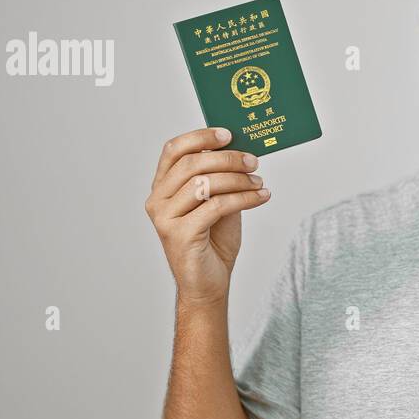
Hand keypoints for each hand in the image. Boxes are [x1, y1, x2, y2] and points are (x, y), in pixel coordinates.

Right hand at [145, 127, 269, 304]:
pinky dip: (244, 198)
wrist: (208, 285)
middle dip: (227, 158)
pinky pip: (216, 206)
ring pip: (204, 184)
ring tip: (259, 182)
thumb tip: (242, 151)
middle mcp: (157, 200)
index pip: (174, 150)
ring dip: (238, 180)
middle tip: (253, 161)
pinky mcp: (180, 235)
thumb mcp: (218, 202)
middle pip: (192, 164)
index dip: (200, 137)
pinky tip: (261, 197)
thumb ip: (221, 179)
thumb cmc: (212, 242)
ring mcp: (165, 218)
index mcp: (162, 187)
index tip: (229, 134)